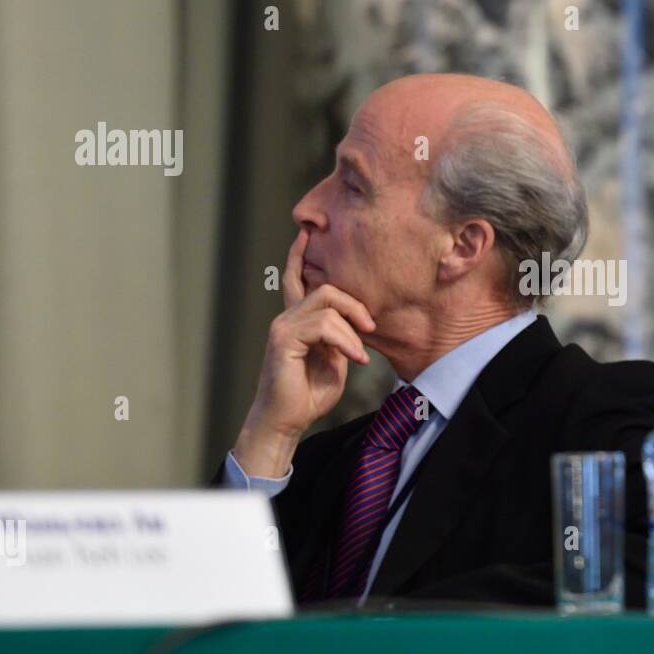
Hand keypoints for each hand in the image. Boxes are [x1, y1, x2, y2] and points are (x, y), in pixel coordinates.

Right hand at [233, 230, 375, 475]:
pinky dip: (345, 341)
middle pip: (326, 288)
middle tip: (370, 327)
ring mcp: (283, 326)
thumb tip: (355, 324)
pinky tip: (354, 358)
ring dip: (352, 330)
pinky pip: (323, 325)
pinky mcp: (284, 340)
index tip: (307, 232)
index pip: (297, 279)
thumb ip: (341, 336)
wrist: (288, 421)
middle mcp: (287, 318)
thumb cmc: (309, 393)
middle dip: (355, 304)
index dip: (300, 255)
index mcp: (297, 320)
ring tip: (359, 355)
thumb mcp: (334, 360)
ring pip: (327, 305)